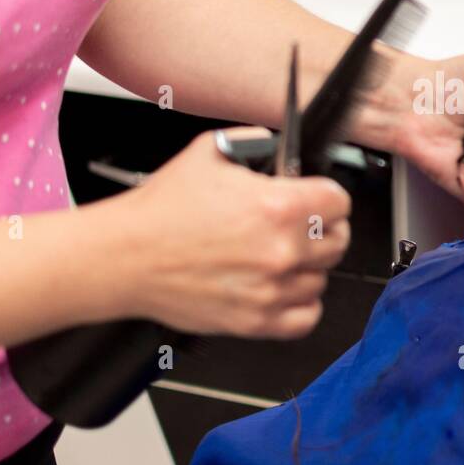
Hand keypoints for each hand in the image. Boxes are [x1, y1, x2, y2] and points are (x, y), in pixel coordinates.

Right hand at [109, 129, 350, 338]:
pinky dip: (301, 304)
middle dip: (323, 230)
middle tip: (302, 226)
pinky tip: (284, 287)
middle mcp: (281, 249)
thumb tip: (276, 149)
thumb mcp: (210, 151)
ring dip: (308, 267)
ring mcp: (270, 289)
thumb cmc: (159, 211)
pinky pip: (306, 317)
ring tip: (282, 256)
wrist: (124, 256)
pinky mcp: (255, 320)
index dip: (329, 197)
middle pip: (338, 241)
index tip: (321, 200)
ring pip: (322, 279)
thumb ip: (254, 144)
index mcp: (278, 206)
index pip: (340, 202)